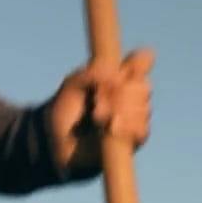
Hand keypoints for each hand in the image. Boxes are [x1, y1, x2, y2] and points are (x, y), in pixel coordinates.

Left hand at [47, 49, 153, 177]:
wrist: (57, 141)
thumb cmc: (65, 109)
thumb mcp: (73, 84)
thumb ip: (93, 73)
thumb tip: (117, 76)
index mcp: (120, 76)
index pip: (142, 61)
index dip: (133, 67)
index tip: (116, 75)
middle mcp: (132, 95)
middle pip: (143, 87)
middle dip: (120, 93)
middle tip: (96, 100)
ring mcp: (135, 117)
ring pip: (143, 109)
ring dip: (120, 111)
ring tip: (96, 116)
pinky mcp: (134, 140)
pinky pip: (141, 132)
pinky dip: (126, 128)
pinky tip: (110, 128)